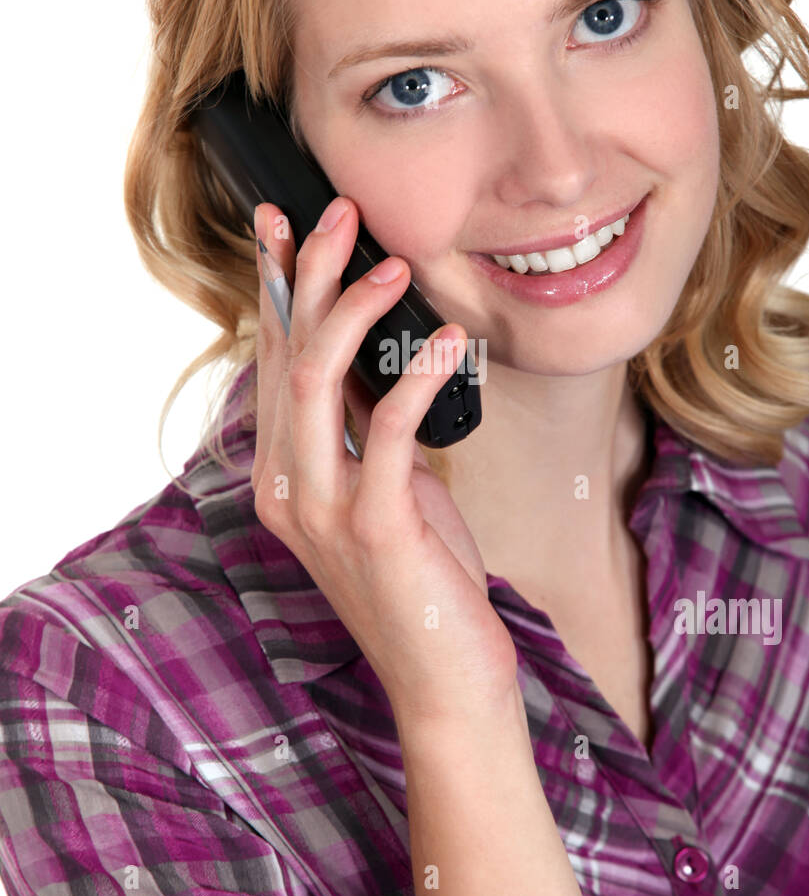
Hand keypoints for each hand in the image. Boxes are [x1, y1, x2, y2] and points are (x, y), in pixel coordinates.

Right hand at [250, 196, 518, 728]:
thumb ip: (371, 434)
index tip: (281, 227)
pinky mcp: (374, 530)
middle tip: (338, 212)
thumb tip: (387, 360)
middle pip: (286, 357)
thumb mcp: (392, 492)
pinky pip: (389, 433)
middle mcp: (287, 488)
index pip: (273, 362)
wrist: (444, 683)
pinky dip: (418, 378)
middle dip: (309, 275)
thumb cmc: (424, 583)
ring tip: (395, 267)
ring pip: (316, 383)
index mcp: (285, 476)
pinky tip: (448, 342)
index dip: (277, 291)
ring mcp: (323, 512)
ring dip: (354, 313)